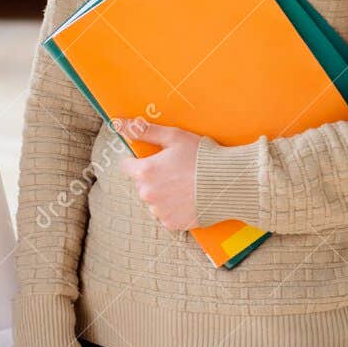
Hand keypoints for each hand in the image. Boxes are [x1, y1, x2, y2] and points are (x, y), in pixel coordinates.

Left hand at [114, 117, 201, 231]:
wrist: (227, 183)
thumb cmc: (201, 157)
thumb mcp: (173, 137)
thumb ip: (144, 131)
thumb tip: (120, 123)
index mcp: (145, 171)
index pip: (126, 166)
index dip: (138, 160)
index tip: (154, 159)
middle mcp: (148, 194)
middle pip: (141, 184)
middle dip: (153, 178)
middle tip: (175, 171)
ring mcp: (159, 211)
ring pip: (154, 200)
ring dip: (163, 194)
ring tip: (184, 185)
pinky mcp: (172, 223)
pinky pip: (166, 214)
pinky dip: (174, 208)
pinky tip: (188, 198)